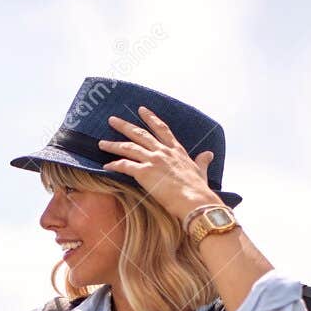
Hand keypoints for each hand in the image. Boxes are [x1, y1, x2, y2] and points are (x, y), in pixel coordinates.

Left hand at [100, 106, 217, 225]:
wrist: (195, 200)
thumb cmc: (199, 189)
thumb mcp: (201, 171)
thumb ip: (202, 161)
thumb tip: (209, 154)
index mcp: (176, 150)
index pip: (161, 129)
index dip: (150, 118)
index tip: (141, 110)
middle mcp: (163, 151)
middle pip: (140, 134)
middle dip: (124, 126)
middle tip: (112, 120)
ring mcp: (153, 160)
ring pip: (128, 148)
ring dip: (113, 145)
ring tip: (101, 143)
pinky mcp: (144, 172)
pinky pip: (124, 166)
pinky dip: (114, 165)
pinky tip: (106, 165)